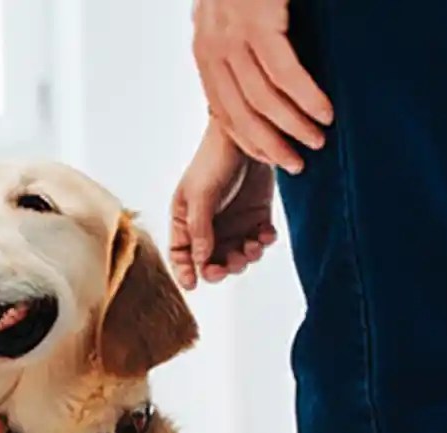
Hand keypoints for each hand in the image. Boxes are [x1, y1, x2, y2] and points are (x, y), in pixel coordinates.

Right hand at [170, 119, 277, 289]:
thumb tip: (199, 262)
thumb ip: (200, 229)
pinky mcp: (257, 216)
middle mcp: (209, 225)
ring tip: (252, 247)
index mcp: (186, 219)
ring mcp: (233, 222)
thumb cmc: (214, 160)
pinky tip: (265, 234)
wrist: (248, 134)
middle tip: (228, 265)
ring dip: (245, 257)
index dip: (184, 271)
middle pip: (210, 261)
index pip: (181, 254)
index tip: (193, 284)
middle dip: (220, 267)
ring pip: (237, 255)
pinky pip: (259, 241)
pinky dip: (263, 243)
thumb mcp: (201, 194)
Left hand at [192, 0, 332, 172]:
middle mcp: (212, 48)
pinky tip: (325, 112)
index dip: (248, 141)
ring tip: (319, 141)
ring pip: (262, 100)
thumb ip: (247, 45)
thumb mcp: (241, 14)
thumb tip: (267, 77)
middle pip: (240, 114)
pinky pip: (283, 73)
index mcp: (206, 51)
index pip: (222, 111)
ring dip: (293, 126)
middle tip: (298, 165)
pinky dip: (306, 97)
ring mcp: (230, 36)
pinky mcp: (255, 23)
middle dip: (271, 145)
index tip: (273, 160)